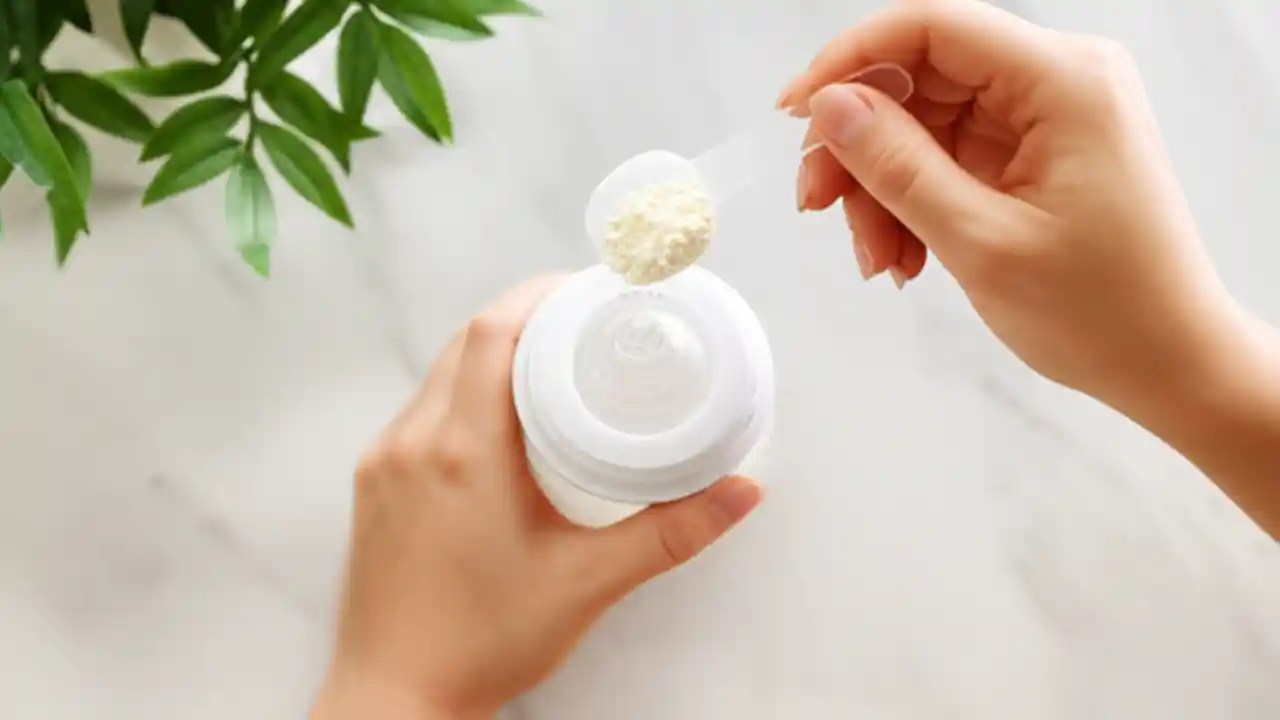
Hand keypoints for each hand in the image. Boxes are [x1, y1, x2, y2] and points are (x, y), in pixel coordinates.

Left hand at [311, 276, 763, 719]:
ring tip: (552, 361)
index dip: (541, 295)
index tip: (588, 288)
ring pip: (439, 373)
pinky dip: (463, 393)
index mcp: (463, 452)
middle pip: (466, 341)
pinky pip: (421, 410)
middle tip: (584, 319)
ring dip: (492, 354)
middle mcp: (413, 443)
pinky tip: (501, 418)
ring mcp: (384, 462)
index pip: (493, 334)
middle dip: (525, 315)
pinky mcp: (374, 485)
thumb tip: (741, 490)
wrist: (396, 699)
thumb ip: (670, 532)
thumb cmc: (482, 643)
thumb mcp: (589, 583)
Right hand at [780, 0, 1279, 531]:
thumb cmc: (1102, 312)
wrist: (1169, 364)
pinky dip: (913, 203)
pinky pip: (947, 158)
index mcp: (1065, 81)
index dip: (851, 60)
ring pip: (923, 124)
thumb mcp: (981, 242)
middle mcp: (1059, 81)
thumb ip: (898, 167)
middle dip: (860, 145)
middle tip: (819, 205)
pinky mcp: (1034, 153)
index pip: (934, 28)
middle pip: (920, 78)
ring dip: (882, 188)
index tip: (795, 113)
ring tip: (877, 259)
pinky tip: (904, 256)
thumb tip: (830, 107)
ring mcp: (1046, 118)